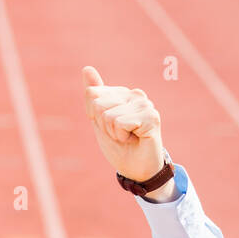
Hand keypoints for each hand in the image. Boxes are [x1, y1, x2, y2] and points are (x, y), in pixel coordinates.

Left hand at [80, 65, 164, 182]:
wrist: (136, 169)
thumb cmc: (119, 146)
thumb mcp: (99, 120)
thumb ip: (94, 95)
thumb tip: (87, 68)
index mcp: (122, 93)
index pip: (92, 94)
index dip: (94, 116)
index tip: (109, 127)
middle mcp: (135, 94)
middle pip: (98, 104)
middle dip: (103, 126)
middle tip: (119, 134)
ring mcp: (145, 104)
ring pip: (108, 115)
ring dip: (113, 133)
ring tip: (127, 137)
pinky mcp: (151, 116)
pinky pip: (120, 123)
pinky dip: (122, 136)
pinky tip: (135, 139)